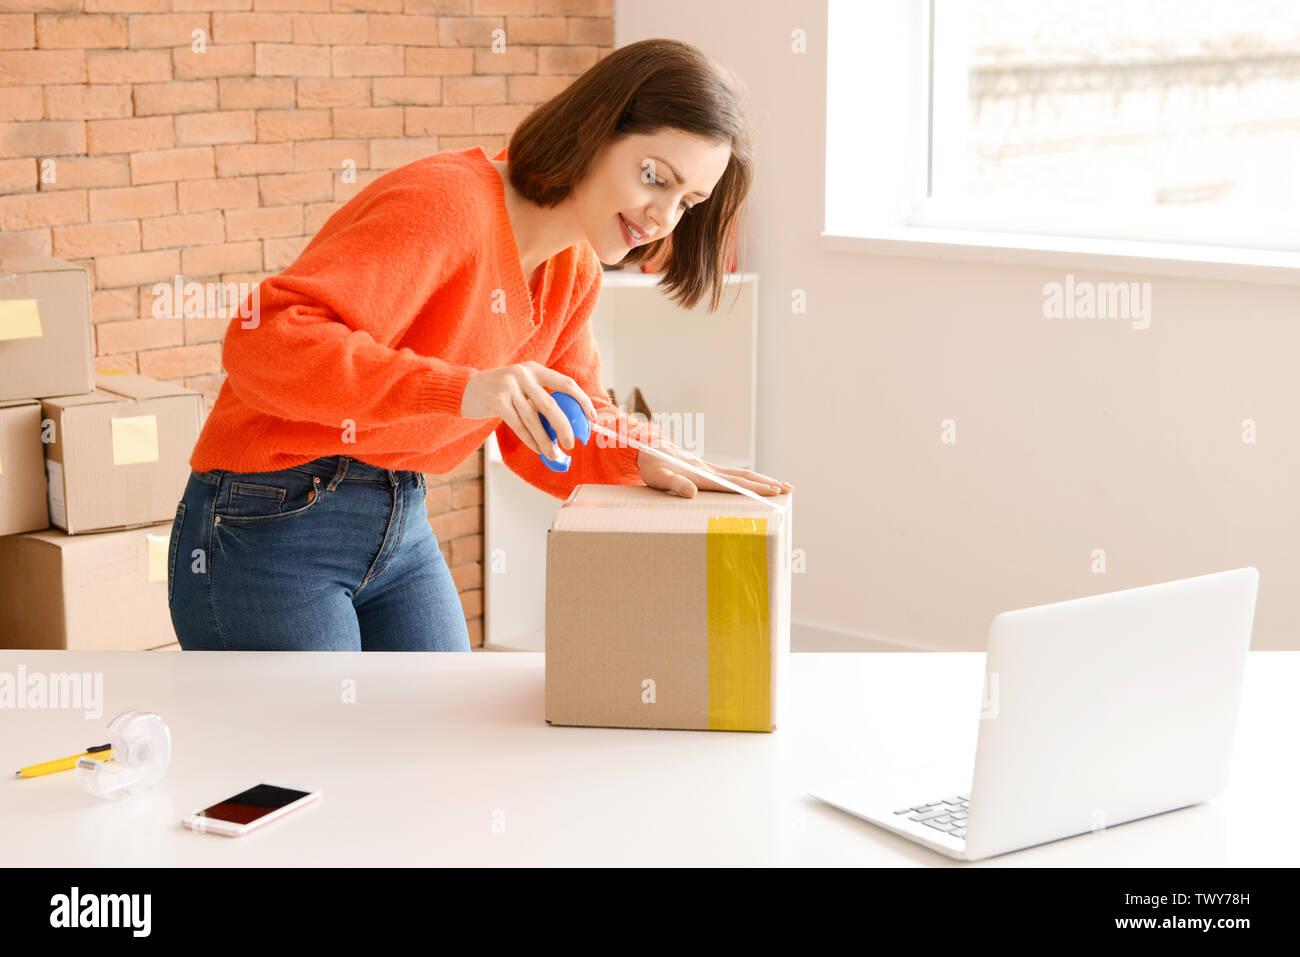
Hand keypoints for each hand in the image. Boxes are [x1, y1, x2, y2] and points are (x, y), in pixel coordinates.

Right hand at [460, 361, 596, 460]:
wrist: (464, 389)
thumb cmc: (498, 391)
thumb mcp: (521, 386)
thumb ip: (539, 399)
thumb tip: (565, 425)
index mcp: (534, 368)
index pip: (566, 383)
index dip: (582, 401)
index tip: (592, 417)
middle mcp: (523, 374)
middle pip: (551, 404)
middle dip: (564, 426)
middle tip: (572, 443)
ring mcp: (509, 386)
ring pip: (534, 419)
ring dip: (545, 439)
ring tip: (554, 453)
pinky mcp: (497, 400)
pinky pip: (518, 425)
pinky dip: (529, 440)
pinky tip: (537, 449)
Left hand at [637, 439, 794, 497]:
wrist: (647, 449)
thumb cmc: (652, 467)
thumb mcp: (659, 478)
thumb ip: (675, 484)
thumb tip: (692, 493)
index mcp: (703, 475)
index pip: (735, 483)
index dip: (755, 488)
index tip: (774, 491)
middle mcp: (710, 471)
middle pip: (744, 478)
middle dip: (767, 484)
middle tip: (788, 489)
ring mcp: (710, 469)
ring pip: (741, 475)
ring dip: (761, 481)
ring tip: (780, 486)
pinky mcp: (706, 471)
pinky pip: (732, 476)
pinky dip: (748, 480)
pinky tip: (754, 483)